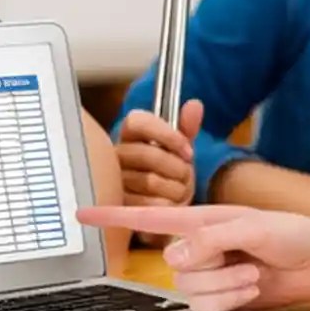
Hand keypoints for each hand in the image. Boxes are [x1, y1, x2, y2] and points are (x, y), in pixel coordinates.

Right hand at [78, 204, 309, 310]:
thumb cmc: (289, 232)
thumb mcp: (249, 226)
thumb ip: (208, 239)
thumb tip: (173, 258)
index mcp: (197, 219)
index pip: (146, 218)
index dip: (112, 216)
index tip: (80, 212)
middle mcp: (196, 247)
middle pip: (172, 264)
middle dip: (209, 264)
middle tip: (243, 255)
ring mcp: (207, 273)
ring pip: (188, 290)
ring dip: (225, 284)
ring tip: (252, 270)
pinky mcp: (220, 297)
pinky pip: (206, 308)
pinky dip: (231, 299)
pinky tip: (251, 286)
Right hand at [115, 100, 203, 246]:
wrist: (164, 202)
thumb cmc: (169, 170)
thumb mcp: (180, 147)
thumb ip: (187, 126)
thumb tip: (195, 105)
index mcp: (129, 132)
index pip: (138, 121)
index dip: (167, 135)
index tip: (189, 152)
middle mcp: (116, 154)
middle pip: (148, 154)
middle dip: (177, 167)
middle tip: (187, 175)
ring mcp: (114, 180)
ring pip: (150, 181)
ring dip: (175, 188)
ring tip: (180, 190)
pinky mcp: (119, 206)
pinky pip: (148, 205)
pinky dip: (168, 206)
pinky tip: (171, 204)